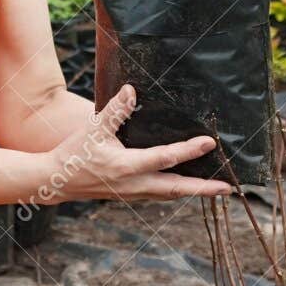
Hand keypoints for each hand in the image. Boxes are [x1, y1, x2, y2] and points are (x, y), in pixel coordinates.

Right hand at [44, 85, 232, 203]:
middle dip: (203, 189)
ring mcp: (133, 193)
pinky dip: (177, 190)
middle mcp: (134, 184)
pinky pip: (160, 195)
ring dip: (194, 192)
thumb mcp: (93, 129)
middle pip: (176, 189)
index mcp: (126, 166)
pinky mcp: (131, 195)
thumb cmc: (74, 153)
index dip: (188, 150)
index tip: (209, 143)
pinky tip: (187, 185)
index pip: (164, 158)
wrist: (56, 181)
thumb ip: (115, 110)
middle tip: (228, 188)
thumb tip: (131, 90)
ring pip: (170, 194)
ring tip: (216, 188)